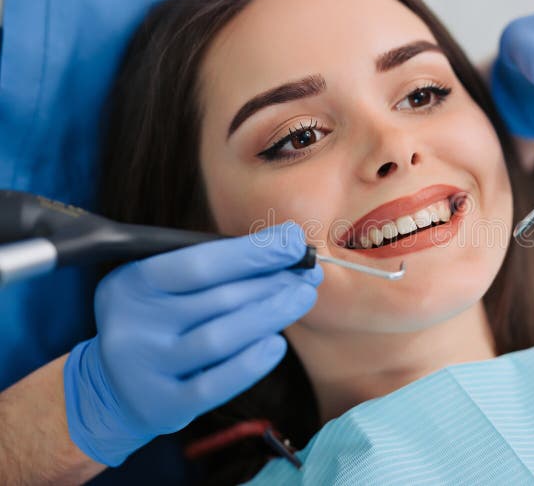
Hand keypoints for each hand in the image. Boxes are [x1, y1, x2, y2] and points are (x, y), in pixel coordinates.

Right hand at [63, 221, 321, 465]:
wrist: (112, 388)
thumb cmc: (157, 320)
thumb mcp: (166, 285)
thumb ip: (216, 267)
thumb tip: (286, 248)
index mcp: (133, 282)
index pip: (200, 263)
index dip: (253, 252)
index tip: (294, 241)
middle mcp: (134, 324)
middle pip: (218, 299)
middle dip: (272, 282)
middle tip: (308, 273)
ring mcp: (146, 368)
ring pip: (220, 338)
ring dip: (270, 314)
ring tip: (302, 298)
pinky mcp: (163, 405)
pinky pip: (216, 384)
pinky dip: (251, 363)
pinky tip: (277, 344)